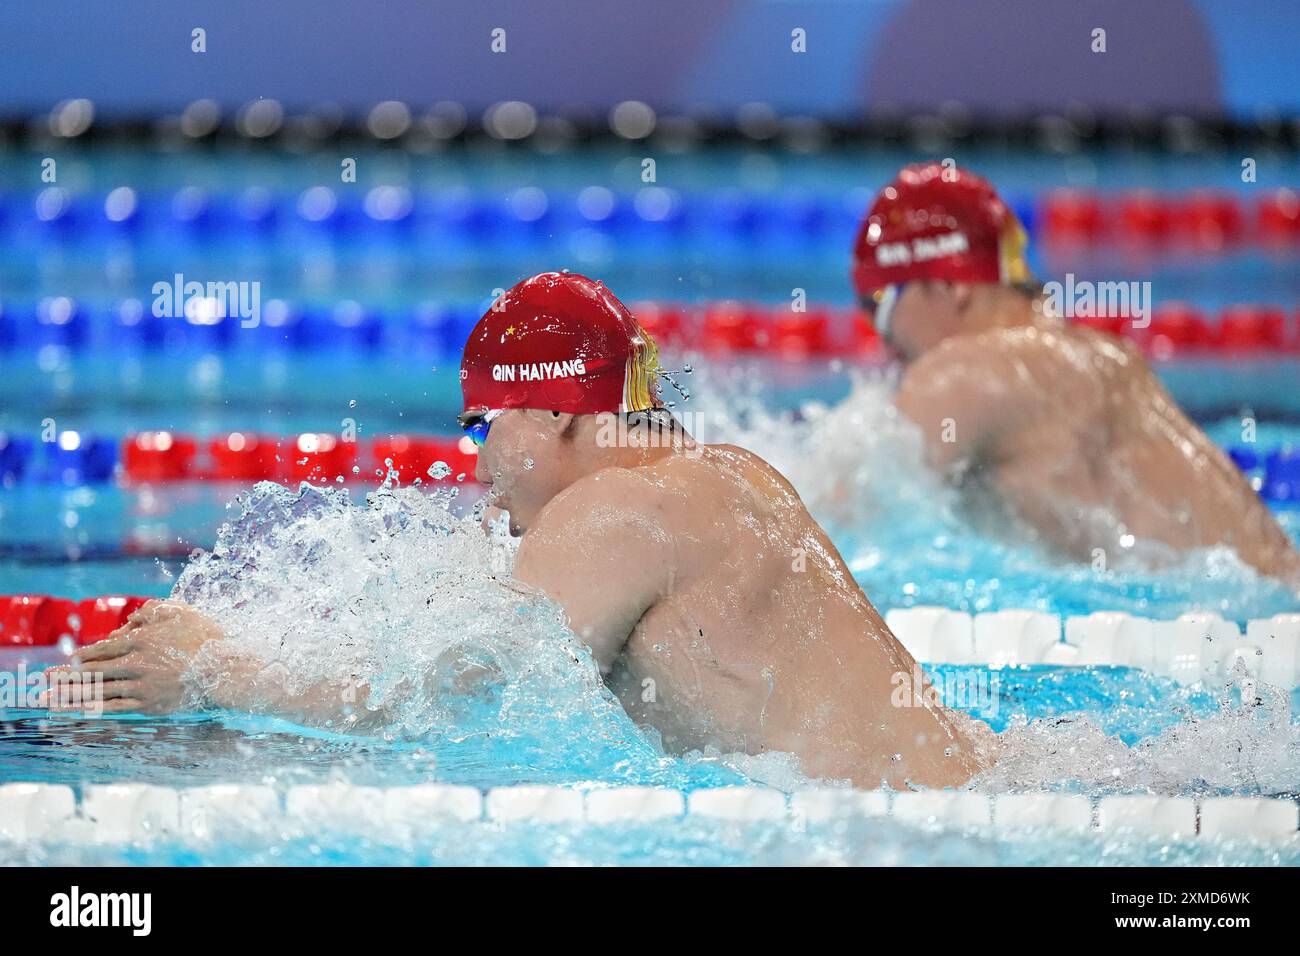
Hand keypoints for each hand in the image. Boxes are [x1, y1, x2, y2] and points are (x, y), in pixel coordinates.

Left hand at [39, 599, 223, 714]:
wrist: (225, 669)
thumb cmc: (206, 637)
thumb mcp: (180, 611)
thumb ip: (151, 611)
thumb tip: (130, 620)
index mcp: (142, 640)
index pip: (104, 649)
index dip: (84, 655)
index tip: (70, 661)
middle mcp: (137, 663)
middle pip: (94, 670)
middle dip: (67, 675)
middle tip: (47, 678)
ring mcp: (142, 686)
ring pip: (100, 690)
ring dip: (73, 694)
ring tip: (52, 698)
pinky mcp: (150, 704)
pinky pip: (116, 706)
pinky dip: (95, 708)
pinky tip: (80, 710)